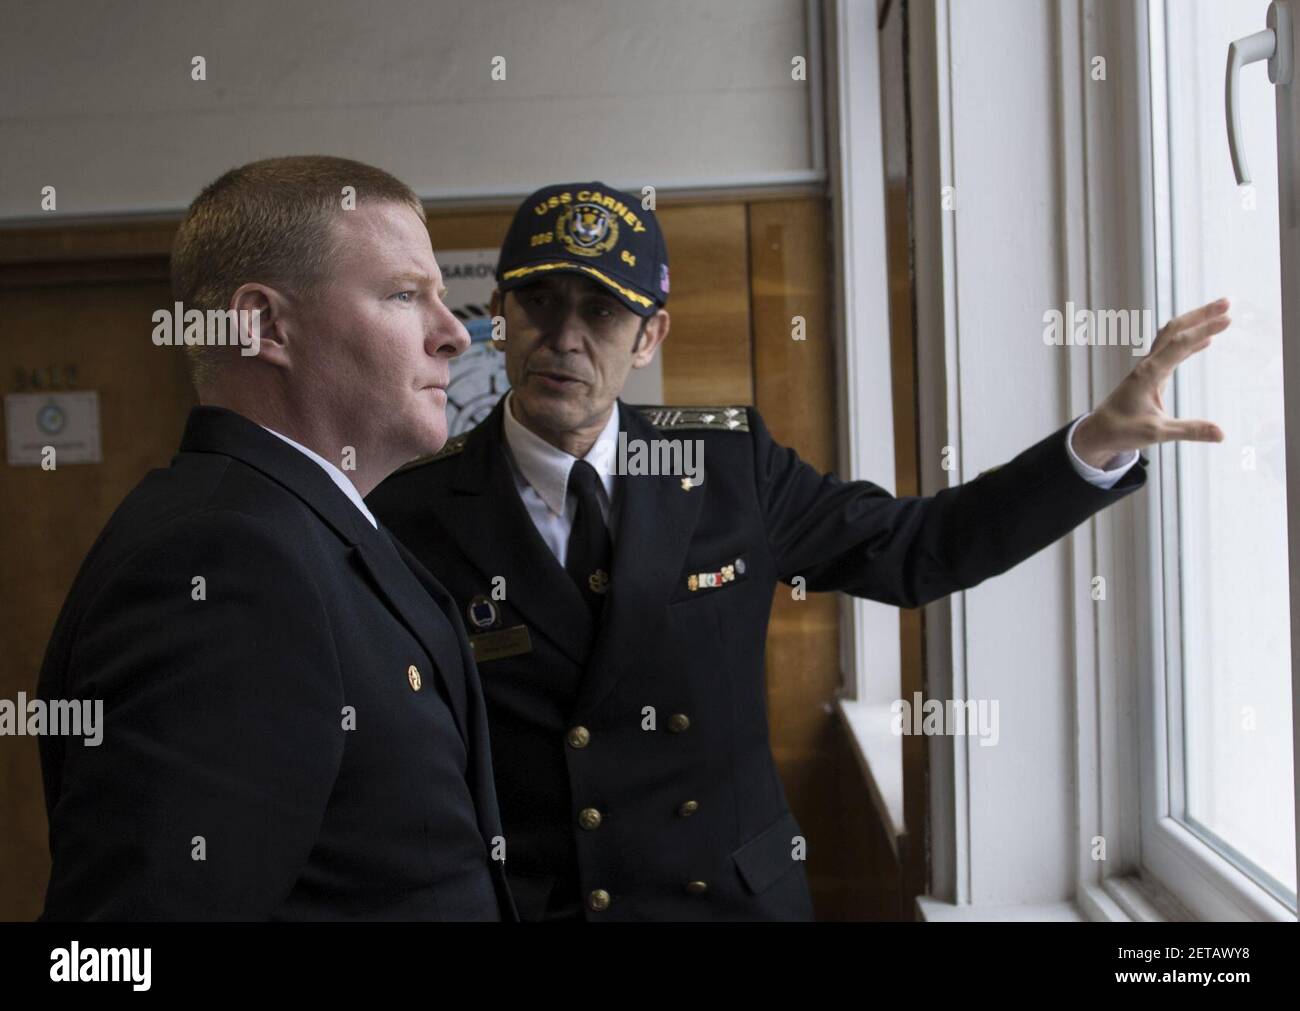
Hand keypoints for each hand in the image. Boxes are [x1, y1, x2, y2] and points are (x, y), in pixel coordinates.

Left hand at [1072, 297, 1230, 468]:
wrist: (1098, 432)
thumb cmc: (1121, 431)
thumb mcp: (1156, 433)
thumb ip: (1189, 430)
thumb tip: (1221, 434)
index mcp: (1148, 374)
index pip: (1179, 344)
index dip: (1203, 330)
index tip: (1228, 319)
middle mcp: (1148, 365)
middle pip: (1174, 330)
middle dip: (1201, 314)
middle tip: (1227, 303)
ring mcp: (1148, 368)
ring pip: (1171, 336)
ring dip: (1195, 323)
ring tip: (1221, 314)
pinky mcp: (1150, 374)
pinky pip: (1171, 351)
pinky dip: (1189, 342)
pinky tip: (1206, 341)